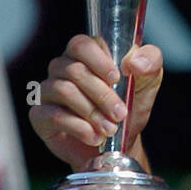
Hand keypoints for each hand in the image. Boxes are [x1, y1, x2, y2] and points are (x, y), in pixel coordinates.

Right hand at [29, 33, 163, 170]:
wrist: (119, 144)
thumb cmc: (129, 107)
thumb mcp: (147, 82)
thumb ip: (150, 61)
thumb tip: (134, 62)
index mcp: (86, 54)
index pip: (81, 45)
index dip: (98, 60)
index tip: (116, 78)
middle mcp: (62, 68)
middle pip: (74, 71)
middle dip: (102, 95)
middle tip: (120, 113)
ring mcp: (48, 91)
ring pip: (64, 91)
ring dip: (92, 112)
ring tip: (110, 129)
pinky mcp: (40, 116)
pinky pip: (53, 115)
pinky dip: (78, 127)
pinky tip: (94, 136)